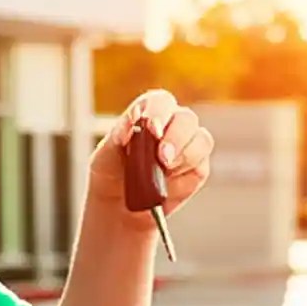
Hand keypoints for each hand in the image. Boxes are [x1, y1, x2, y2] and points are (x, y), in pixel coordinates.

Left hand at [87, 89, 212, 224]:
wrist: (118, 204)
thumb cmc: (112, 172)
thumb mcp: (105, 154)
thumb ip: (117, 136)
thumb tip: (131, 124)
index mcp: (150, 113)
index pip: (160, 101)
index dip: (158, 111)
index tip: (150, 126)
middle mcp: (173, 125)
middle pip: (186, 118)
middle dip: (175, 136)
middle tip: (162, 156)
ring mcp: (188, 146)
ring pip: (201, 140)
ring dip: (185, 155)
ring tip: (165, 169)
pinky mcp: (197, 170)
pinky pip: (201, 166)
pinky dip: (187, 172)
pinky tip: (170, 182)